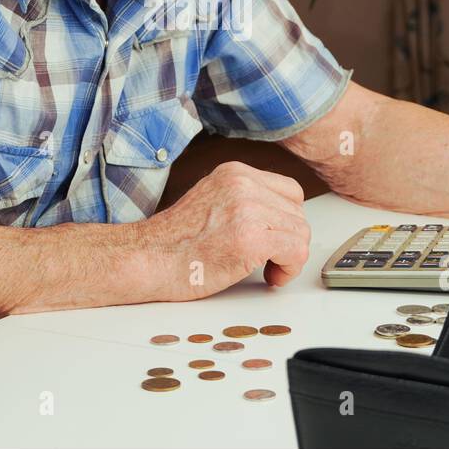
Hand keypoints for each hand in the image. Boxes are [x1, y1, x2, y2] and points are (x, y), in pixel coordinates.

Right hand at [136, 161, 310, 300]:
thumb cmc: (173, 243)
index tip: (273, 239)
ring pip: (300, 232)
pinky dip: (289, 269)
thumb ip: (244, 201)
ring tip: (266, 268)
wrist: (147, 260)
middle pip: (298, 212)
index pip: (289, 191)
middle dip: (288, 241)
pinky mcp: (252, 237)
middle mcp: (243, 183)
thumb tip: (277, 220)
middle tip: (268, 260)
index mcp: (234, 173)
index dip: (285, 221)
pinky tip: (269, 276)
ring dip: (289, 257)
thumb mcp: (212, 202)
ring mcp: (248, 208)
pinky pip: (296, 251)